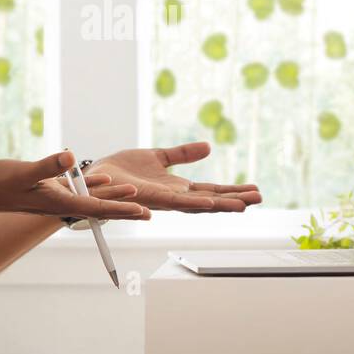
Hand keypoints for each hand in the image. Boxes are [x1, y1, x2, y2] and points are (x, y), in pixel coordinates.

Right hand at [0, 150, 150, 221]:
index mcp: (59, 203)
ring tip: (135, 195)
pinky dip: (93, 185)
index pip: (97, 209)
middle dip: (124, 210)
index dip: (121, 210)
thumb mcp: (25, 171)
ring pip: (91, 198)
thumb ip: (48, 165)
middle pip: (100, 208)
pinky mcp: (48, 188)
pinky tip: (104, 179)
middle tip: (150, 213)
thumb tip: (72, 157)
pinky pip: (77, 189)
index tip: (143, 212)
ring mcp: (54, 197)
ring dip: (113, 197)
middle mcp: (60, 203)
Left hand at [91, 141, 262, 212]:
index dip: (232, 192)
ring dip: (219, 206)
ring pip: (196, 205)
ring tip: (242, 205)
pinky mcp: (149, 197)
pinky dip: (192, 203)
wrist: (94, 178)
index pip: (211, 191)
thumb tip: (209, 147)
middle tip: (259, 199)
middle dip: (234, 201)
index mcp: (177, 189)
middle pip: (210, 201)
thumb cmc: (122, 171)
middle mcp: (174, 198)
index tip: (254, 191)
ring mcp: (163, 200)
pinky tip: (208, 203)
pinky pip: (173, 202)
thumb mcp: (159, 157)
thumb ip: (182, 155)